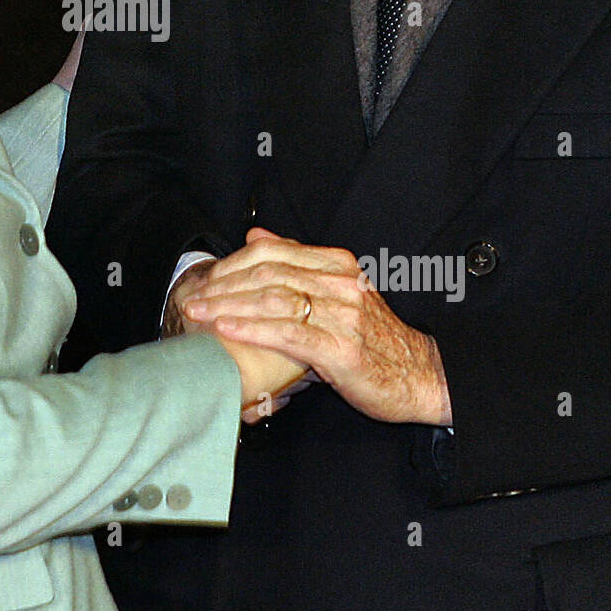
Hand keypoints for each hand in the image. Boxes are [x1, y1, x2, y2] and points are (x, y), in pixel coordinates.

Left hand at [181, 228, 451, 425]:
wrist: (418, 375)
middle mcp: (340, 284)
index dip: (233, 264)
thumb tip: (256, 235)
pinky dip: (253, 329)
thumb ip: (297, 261)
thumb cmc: (373, 338)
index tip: (204, 278)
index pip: (275, 253)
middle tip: (193, 299)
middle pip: (269, 275)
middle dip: (224, 287)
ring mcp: (342, 315)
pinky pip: (288, 333)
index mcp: (337, 265)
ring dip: (230, 307)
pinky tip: (228, 330)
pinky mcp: (341, 348)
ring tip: (200, 314)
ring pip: (275, 301)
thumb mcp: (337, 290)